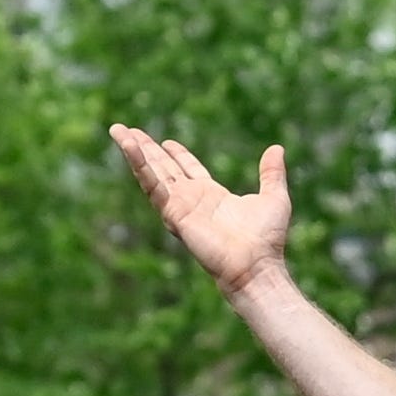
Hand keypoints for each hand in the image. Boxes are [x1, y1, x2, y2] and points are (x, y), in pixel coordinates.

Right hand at [113, 128, 292, 295]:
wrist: (256, 265)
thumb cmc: (266, 240)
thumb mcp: (274, 197)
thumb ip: (272, 173)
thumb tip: (277, 149)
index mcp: (212, 196)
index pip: (188, 170)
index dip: (177, 155)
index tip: (165, 141)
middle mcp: (193, 202)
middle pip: (164, 169)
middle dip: (146, 149)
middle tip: (127, 130)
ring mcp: (180, 207)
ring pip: (152, 174)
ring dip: (134, 152)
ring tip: (118, 131)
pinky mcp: (174, 213)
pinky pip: (153, 185)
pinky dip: (140, 165)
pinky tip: (129, 146)